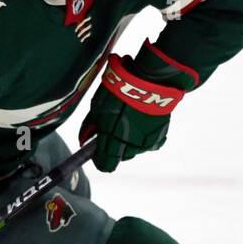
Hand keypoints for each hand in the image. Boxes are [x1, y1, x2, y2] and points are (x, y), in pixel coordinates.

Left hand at [79, 43, 197, 172]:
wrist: (150, 79)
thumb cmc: (119, 90)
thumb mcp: (97, 106)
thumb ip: (89, 127)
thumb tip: (82, 141)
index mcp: (113, 139)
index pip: (105, 164)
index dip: (98, 159)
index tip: (96, 151)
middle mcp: (130, 145)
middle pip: (119, 158)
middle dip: (114, 148)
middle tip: (113, 130)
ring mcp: (147, 142)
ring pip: (134, 151)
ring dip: (129, 143)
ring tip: (129, 122)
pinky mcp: (160, 135)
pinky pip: (149, 144)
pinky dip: (144, 138)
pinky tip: (141, 123)